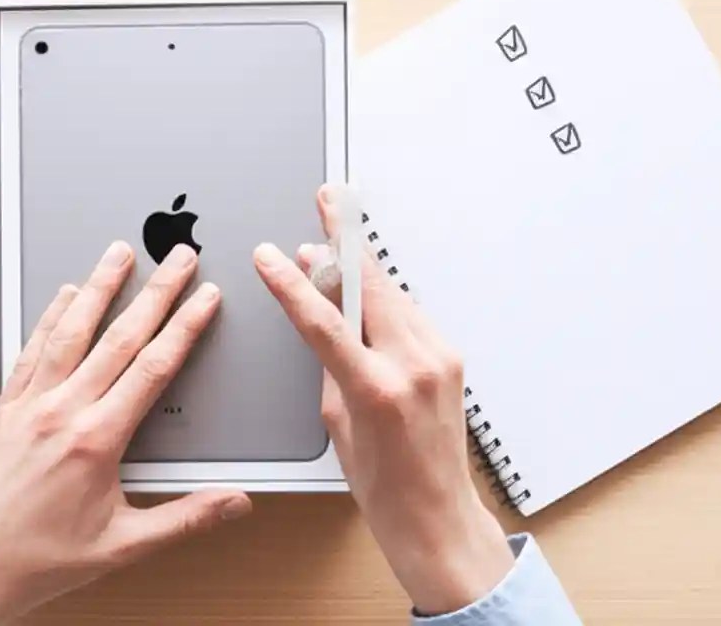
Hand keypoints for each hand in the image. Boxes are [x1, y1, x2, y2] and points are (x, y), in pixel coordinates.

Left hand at [0, 242, 251, 625]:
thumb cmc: (38, 561)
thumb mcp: (124, 546)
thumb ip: (185, 519)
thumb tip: (233, 503)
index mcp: (97, 440)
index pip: (153, 368)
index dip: (185, 327)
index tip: (205, 298)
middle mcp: (62, 412)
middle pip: (119, 337)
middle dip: (155, 292)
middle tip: (178, 259)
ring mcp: (30, 405)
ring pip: (71, 331)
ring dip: (98, 287)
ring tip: (118, 253)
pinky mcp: (5, 409)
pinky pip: (31, 350)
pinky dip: (50, 318)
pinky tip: (62, 296)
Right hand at [253, 186, 513, 615]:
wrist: (437, 518)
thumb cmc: (385, 487)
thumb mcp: (338, 425)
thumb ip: (331, 367)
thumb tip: (326, 327)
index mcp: (375, 388)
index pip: (322, 321)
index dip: (290, 283)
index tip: (269, 257)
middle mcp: (413, 366)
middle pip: (369, 286)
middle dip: (342, 242)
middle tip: (327, 202)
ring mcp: (439, 359)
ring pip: (391, 294)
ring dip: (360, 269)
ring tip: (332, 245)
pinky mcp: (451, 359)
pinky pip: (410, 313)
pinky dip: (384, 298)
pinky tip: (365, 291)